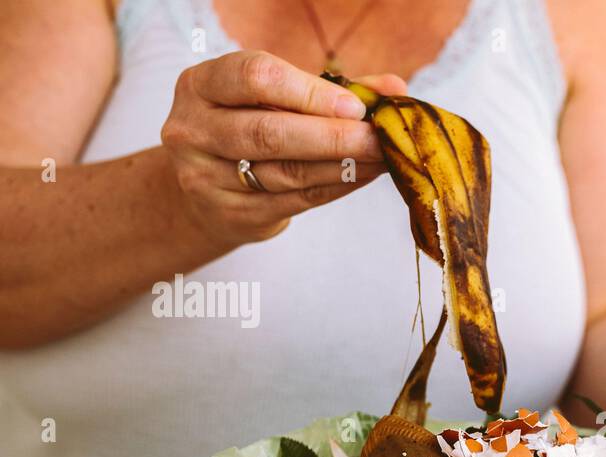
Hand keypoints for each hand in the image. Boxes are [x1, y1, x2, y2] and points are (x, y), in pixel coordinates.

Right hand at [160, 51, 404, 244]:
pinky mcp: (231, 213)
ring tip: (383, 157)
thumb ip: (330, 89)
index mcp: (201, 85)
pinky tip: (363, 176)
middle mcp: (194, 129)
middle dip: (334, 136)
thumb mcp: (271, 99)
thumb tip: (394, 89)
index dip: (309, 92)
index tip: (355, 105)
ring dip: (344, 165)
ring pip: (287, 172)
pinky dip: (336, 187)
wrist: (202, 190)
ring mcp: (207, 176)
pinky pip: (295, 200)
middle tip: (379, 138)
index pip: (254, 78)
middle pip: (270, 132)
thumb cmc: (247, 128)